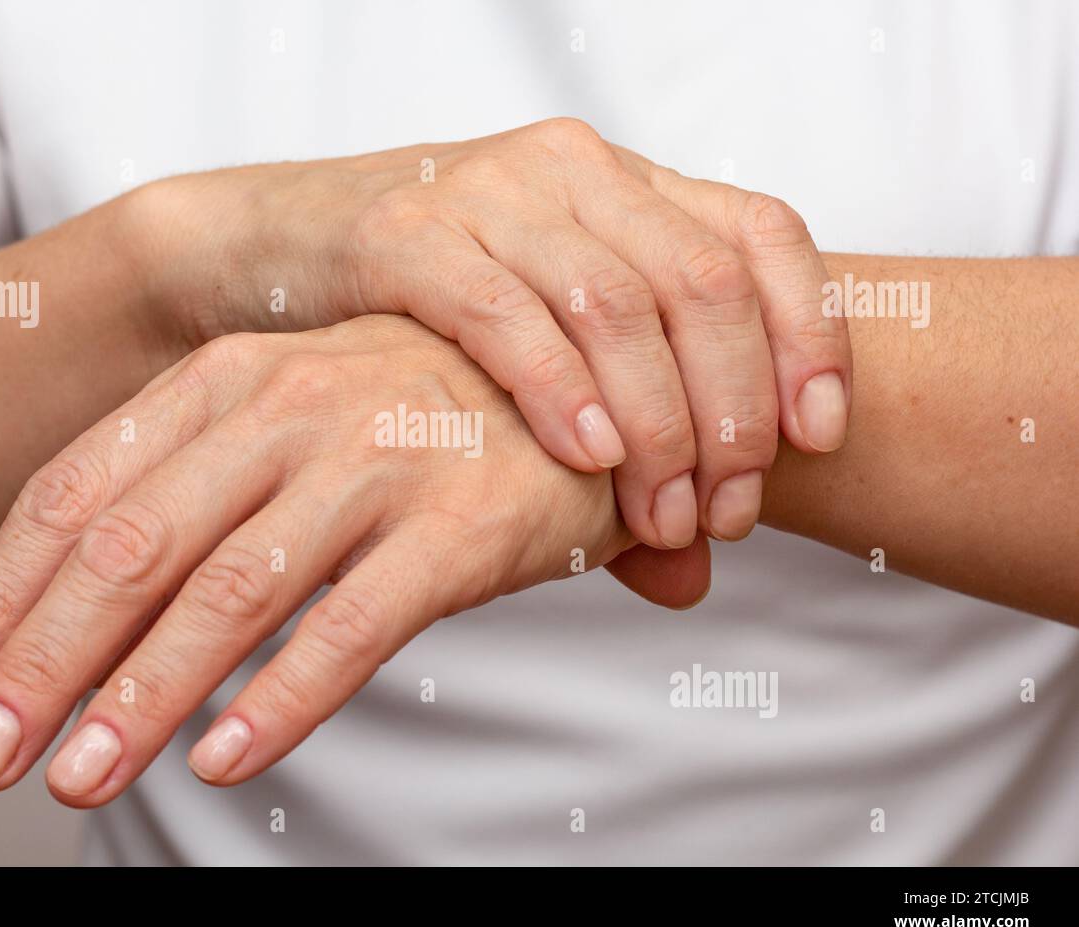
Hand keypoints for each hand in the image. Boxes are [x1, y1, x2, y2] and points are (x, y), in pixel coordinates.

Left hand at [0, 316, 699, 802]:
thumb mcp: (285, 414)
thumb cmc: (413, 410)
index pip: (82, 487)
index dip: (5, 589)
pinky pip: (357, 625)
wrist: (577, 382)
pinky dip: (284, 698)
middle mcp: (292, 408)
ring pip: (233, 592)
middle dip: (46, 661)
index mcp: (231, 378)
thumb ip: (188, 483)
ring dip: (145, 695)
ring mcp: (379, 461)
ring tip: (83, 776)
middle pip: (136, 547)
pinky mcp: (462, 524)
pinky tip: (227, 759)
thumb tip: (69, 599)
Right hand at [139, 118, 851, 547]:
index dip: (810, 334)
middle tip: (725, 512)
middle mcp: (573, 173)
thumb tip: (694, 583)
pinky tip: (590, 458)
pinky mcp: (407, 233)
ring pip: (615, 301)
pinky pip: (504, 312)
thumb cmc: (429, 319)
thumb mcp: (546, 364)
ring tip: (662, 516)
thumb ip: (627, 457)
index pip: (762, 236)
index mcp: (627, 186)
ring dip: (658, 422)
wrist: (278, 253)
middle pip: (702, 279)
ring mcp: (489, 193)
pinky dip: (558, 389)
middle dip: (734, 410)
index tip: (819, 438)